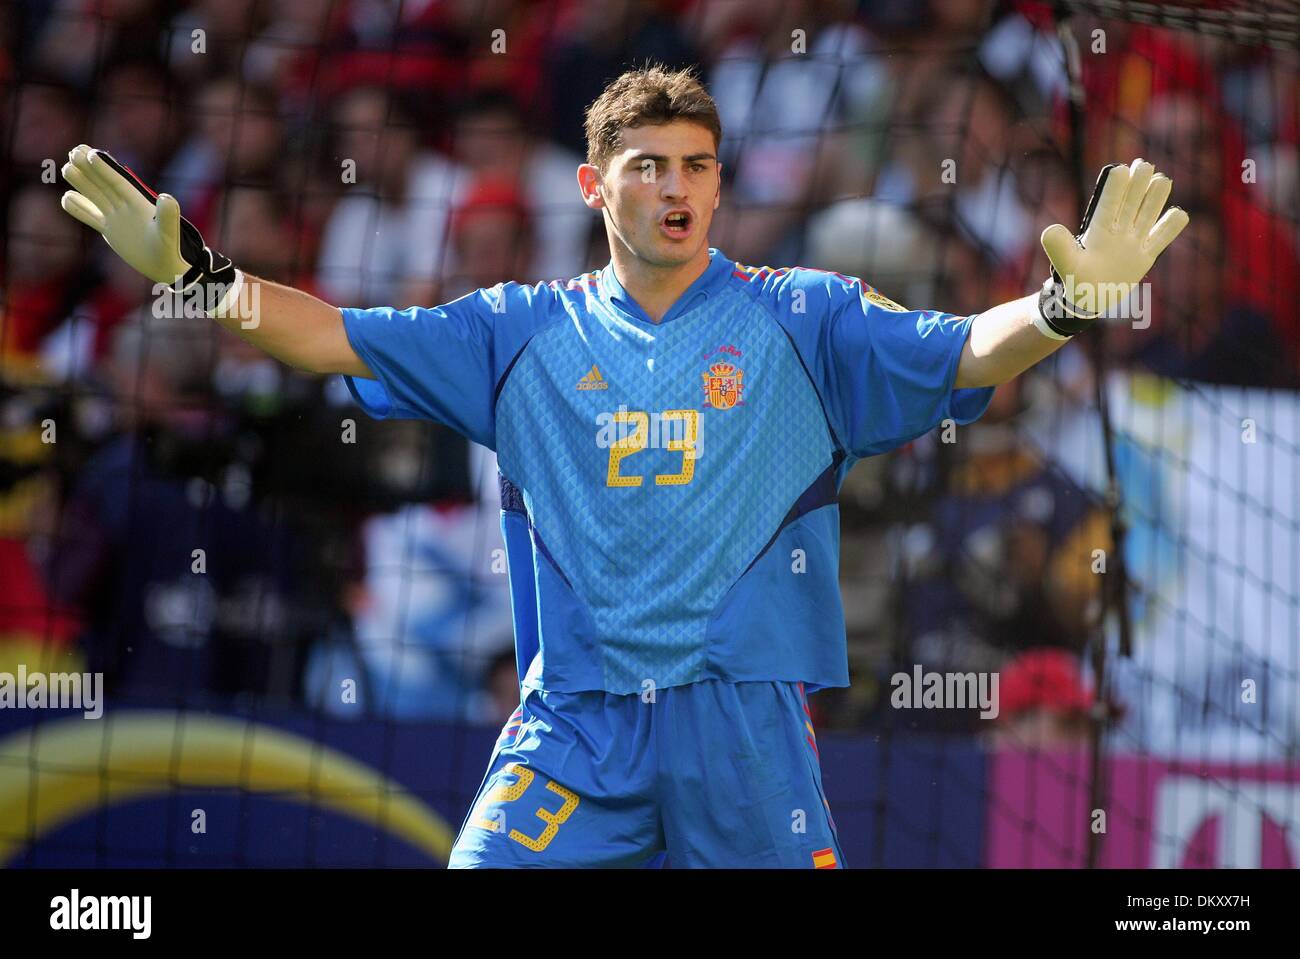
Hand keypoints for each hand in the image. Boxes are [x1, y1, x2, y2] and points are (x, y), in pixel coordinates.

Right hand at [60, 144, 234, 305]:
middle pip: (104, 184)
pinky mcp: (112, 231)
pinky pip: (92, 217)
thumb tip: (168, 198)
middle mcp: (126, 208)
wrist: (169, 269)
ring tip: (67, 167)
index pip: (119, 183)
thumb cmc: (172, 252)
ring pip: (96, 196)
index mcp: (139, 206)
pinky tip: (66, 197)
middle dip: (89, 168)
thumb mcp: (170, 235)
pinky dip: (79, 208)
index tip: (91, 153)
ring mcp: (117, 219)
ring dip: (82, 183)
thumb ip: (168, 217)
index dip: (106, 169)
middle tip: (74, 151)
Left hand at [1037, 158, 1189, 334]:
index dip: (1114, 188)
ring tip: (1161, 179)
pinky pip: (1162, 237)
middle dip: (1137, 184)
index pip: (1108, 205)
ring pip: (1148, 213)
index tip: (1120, 170)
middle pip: (1131, 202)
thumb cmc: (1074, 281)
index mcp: (1098, 230)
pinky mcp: (1145, 254)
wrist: (1087, 300)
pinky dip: (1172, 226)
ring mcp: (1133, 241)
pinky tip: (1178, 214)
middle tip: (1143, 165)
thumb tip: (1050, 229)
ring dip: (1155, 197)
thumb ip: (1058, 247)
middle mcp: (1117, 231)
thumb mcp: (1065, 264)